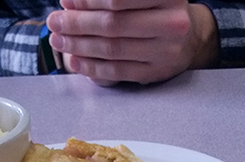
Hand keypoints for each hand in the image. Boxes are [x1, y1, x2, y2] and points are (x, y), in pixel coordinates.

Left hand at [47, 0, 219, 84]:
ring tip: (59, 41)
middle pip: (113, 24)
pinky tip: (75, 61)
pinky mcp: (157, 72)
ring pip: (113, 49)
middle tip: (55, 22)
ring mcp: (166, 51)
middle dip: (77, 23)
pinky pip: (119, 71)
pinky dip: (93, 67)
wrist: (189, 35)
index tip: (66, 1)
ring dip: (80, 46)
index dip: (87, 0)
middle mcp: (171, 22)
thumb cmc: (157, 8)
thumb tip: (71, 3)